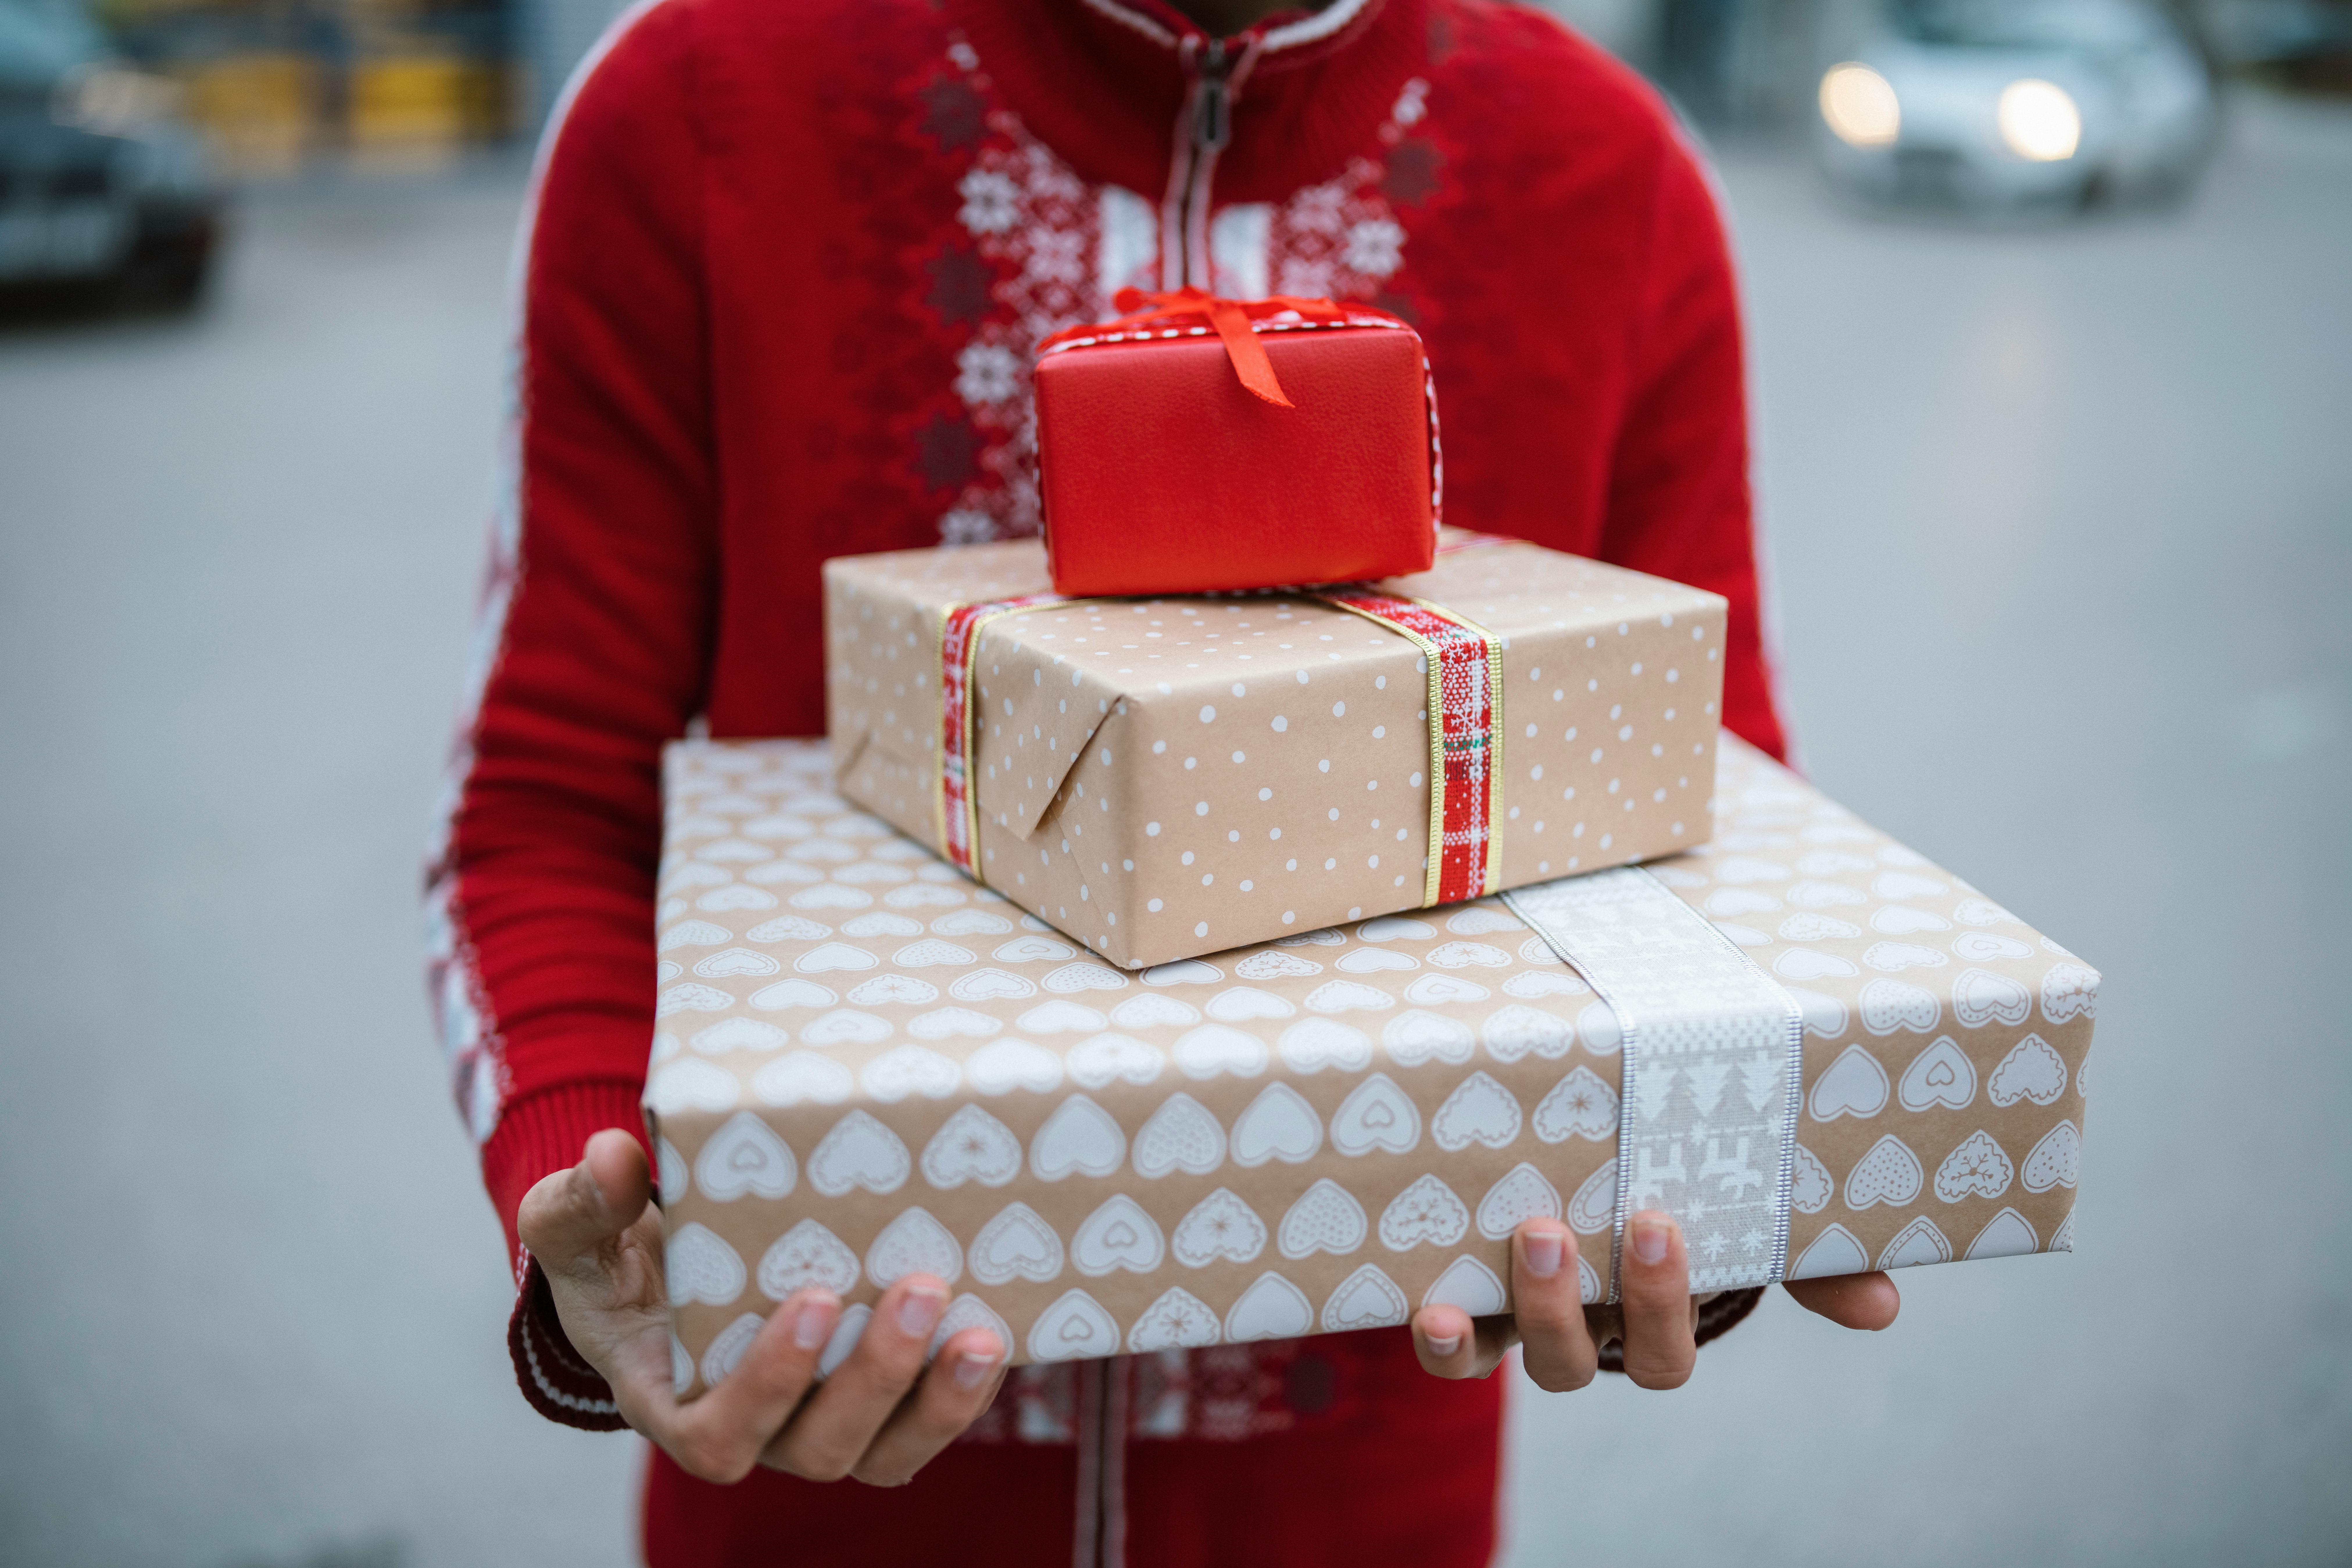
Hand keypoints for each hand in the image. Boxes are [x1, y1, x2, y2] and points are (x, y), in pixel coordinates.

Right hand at [517, 1129, 1006, 1484]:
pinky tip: (999, 1329)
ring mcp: (819, 1423)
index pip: (715, 1437)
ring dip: (939, 1405)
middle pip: (818, 1447)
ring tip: (981, 1335)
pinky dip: (965, 1393)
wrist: (670, 1265)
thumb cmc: (615, 1254)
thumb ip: (582, 1200)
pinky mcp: (874, 1403)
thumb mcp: (579, 1228)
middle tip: (919, 1291)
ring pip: (885, 1454)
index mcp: (675, 1401)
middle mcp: (755, 1428)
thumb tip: (613, 1156)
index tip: (809, 1301)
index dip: (768, 1386)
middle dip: (873, 1379)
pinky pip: (924, 1425)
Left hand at [1410, 1211, 1900, 1389]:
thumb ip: (1809, 1260)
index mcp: (1647, 1320)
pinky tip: (1433, 1312)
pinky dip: (1442, 1342)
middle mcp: (1583, 1333)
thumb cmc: (1672, 1198)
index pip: (1664, 1353)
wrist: (1579, 1167)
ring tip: (1521, 1240)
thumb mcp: (1741, 1221)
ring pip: (1513, 1360)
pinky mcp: (1466, 1303)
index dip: (1662, 1302)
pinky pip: (1452, 1349)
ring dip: (1517, 1315)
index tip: (1660, 1223)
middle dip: (1578, 1304)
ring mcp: (1518, 1323)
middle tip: (1570, 1226)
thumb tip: (1885, 1304)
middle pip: (1581, 1362)